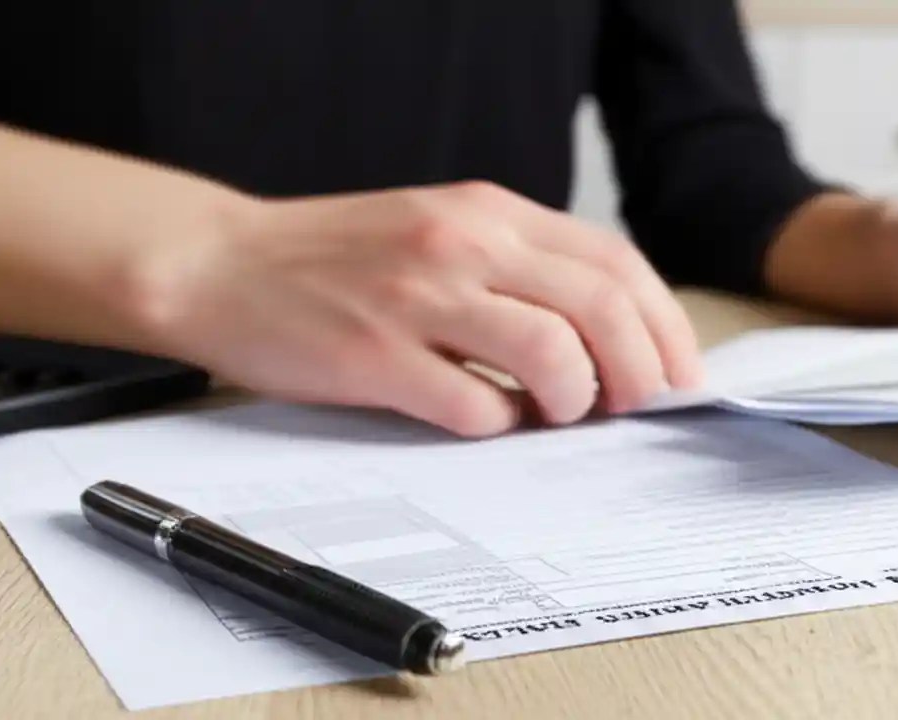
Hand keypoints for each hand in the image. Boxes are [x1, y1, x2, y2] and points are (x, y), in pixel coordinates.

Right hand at [136, 181, 701, 436]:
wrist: (219, 264)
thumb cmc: (337, 258)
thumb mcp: (441, 231)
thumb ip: (520, 269)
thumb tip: (609, 342)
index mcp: (489, 212)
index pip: (615, 264)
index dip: (664, 325)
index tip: (678, 374)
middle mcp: (465, 244)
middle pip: (601, 309)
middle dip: (641, 373)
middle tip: (637, 408)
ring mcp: (420, 299)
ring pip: (552, 356)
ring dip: (575, 401)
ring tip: (556, 413)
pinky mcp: (376, 357)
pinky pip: (474, 407)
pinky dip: (498, 425)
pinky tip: (483, 418)